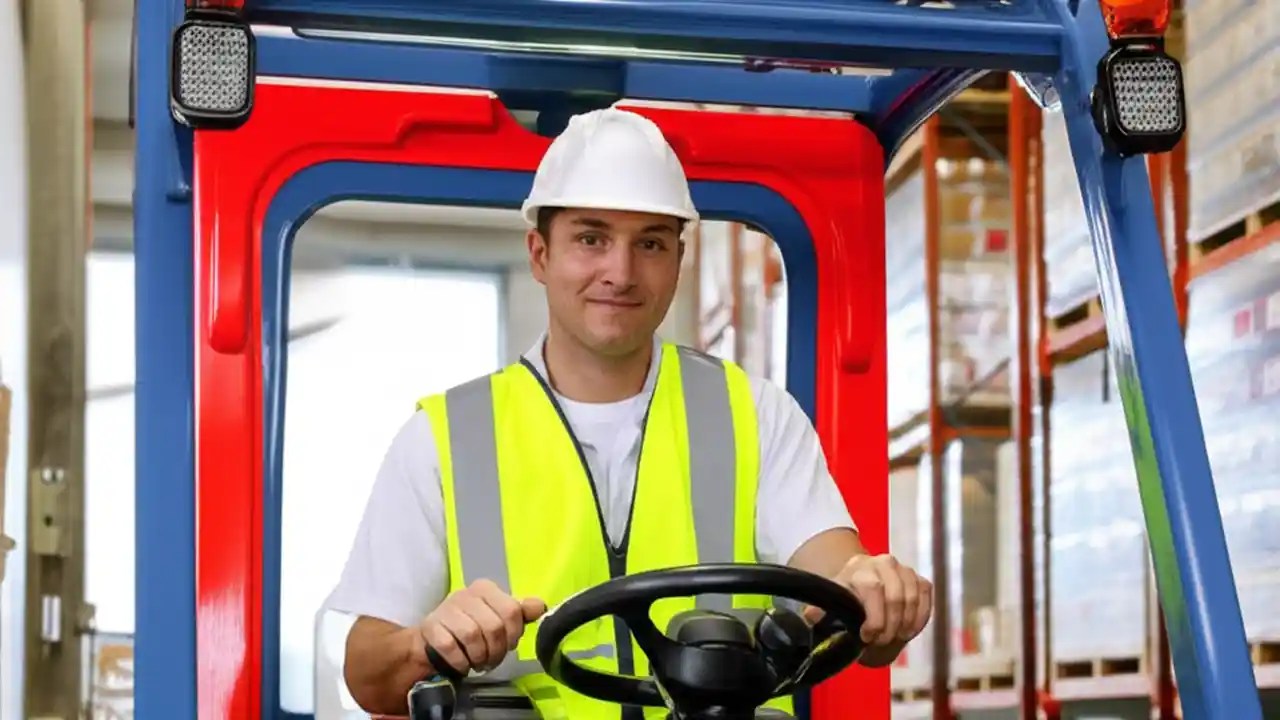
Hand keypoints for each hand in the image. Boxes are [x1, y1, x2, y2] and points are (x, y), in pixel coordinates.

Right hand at [416, 579, 547, 674]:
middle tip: (493, 660)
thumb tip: (540, 606)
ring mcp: (446, 609)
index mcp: (485, 589)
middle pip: (493, 626)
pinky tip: (464, 665)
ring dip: (479, 657)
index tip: (509, 646)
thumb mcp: (497, 617)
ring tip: (479, 663)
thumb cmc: (471, 626)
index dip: (514, 634)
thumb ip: (519, 612)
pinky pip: (450, 646)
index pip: (512, 610)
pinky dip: (461, 661)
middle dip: (497, 651)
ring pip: (472, 636)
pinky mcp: (430, 626)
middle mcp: (465, 594)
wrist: (433, 639)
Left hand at [803, 554, 931, 664]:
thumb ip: (820, 610)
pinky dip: (920, 617)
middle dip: (890, 626)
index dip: (874, 617)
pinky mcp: (919, 578)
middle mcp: (883, 563)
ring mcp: (904, 569)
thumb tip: (810, 616)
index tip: (867, 636)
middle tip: (882, 642)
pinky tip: (909, 631)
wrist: (863, 580)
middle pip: (896, 596)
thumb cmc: (847, 596)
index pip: (873, 589)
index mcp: (859, 569)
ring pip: (913, 598)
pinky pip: (926, 597)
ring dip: (906, 624)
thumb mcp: (832, 601)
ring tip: (895, 638)